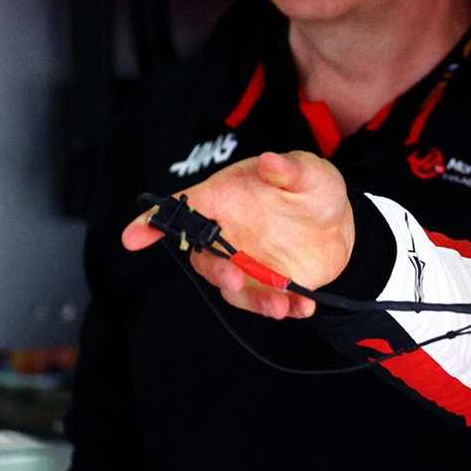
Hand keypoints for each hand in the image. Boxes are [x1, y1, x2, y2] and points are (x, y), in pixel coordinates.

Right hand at [122, 151, 354, 319]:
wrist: (339, 222)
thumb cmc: (312, 189)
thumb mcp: (309, 172)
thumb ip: (290, 170)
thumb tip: (270, 161)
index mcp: (226, 199)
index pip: (182, 209)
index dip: (153, 222)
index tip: (131, 237)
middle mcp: (228, 235)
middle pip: (205, 258)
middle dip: (216, 272)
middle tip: (235, 278)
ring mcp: (245, 263)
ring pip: (233, 289)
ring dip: (253, 300)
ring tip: (281, 306)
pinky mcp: (267, 285)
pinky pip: (264, 302)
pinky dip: (282, 309)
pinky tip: (303, 308)